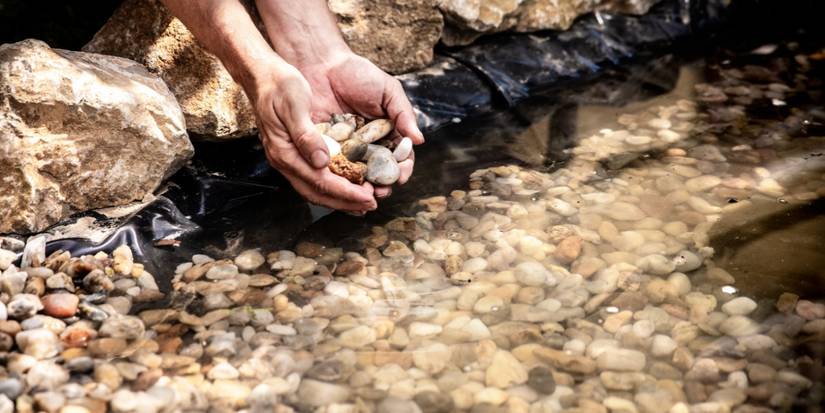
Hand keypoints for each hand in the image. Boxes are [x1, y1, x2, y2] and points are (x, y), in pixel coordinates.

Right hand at [249, 63, 377, 212]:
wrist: (264, 74)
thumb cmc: (279, 85)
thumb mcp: (293, 105)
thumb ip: (306, 135)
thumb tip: (321, 162)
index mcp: (284, 152)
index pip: (319, 181)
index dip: (345, 192)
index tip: (367, 196)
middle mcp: (286, 160)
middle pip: (318, 192)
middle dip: (345, 202)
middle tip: (371, 205)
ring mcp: (289, 158)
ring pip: (316, 189)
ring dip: (340, 198)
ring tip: (362, 203)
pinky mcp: (296, 153)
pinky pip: (315, 177)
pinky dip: (334, 186)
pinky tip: (349, 185)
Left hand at [298, 52, 424, 197]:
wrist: (322, 64)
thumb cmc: (357, 74)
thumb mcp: (388, 90)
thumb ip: (403, 114)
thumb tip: (419, 140)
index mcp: (388, 134)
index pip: (399, 158)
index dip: (401, 169)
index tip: (400, 175)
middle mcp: (369, 146)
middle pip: (379, 173)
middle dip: (382, 185)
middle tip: (380, 190)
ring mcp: (346, 150)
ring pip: (357, 176)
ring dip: (361, 188)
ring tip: (362, 193)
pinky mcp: (324, 151)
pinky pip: (333, 170)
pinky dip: (337, 180)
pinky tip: (340, 185)